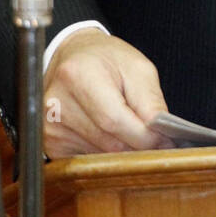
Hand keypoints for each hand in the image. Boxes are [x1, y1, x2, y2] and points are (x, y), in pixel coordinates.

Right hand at [43, 29, 170, 156]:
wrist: (73, 56)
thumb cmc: (107, 59)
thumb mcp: (138, 68)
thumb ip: (151, 103)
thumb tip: (163, 138)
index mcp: (78, 75)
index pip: (114, 121)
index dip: (144, 136)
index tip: (165, 139)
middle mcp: (56, 103)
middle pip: (109, 143)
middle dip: (138, 146)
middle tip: (157, 139)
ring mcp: (50, 125)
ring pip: (101, 156)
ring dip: (123, 150)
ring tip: (131, 129)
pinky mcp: (51, 142)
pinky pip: (88, 160)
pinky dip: (105, 153)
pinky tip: (108, 133)